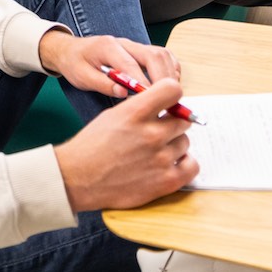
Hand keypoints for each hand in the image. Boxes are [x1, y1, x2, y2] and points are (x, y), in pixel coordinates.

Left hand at [38, 30, 180, 99]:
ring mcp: (135, 45)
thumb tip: (123, 93)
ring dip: (169, 75)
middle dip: (163, 80)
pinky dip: (170, 70)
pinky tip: (167, 87)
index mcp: (108, 47)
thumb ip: (101, 84)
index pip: (131, 64)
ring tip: (169, 97)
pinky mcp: (141, 51)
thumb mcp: (81, 76)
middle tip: (167, 102)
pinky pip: (163, 57)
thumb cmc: (76, 63)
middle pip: (154, 55)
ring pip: (162, 54)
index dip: (143, 83)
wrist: (71, 50)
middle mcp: (125, 43)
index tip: (152, 101)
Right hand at [53, 78, 195, 210]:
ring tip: (156, 152)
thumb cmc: (92, 146)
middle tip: (159, 131)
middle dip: (172, 123)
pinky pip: (193, 165)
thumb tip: (165, 107)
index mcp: (135, 113)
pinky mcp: (167, 181)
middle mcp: (151, 133)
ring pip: (185, 142)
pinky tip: (170, 164)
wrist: (79, 177)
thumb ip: (140, 109)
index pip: (173, 90)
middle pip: (183, 119)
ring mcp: (161, 158)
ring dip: (174, 145)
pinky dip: (185, 163)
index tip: (168, 103)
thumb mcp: (113, 116)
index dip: (171, 95)